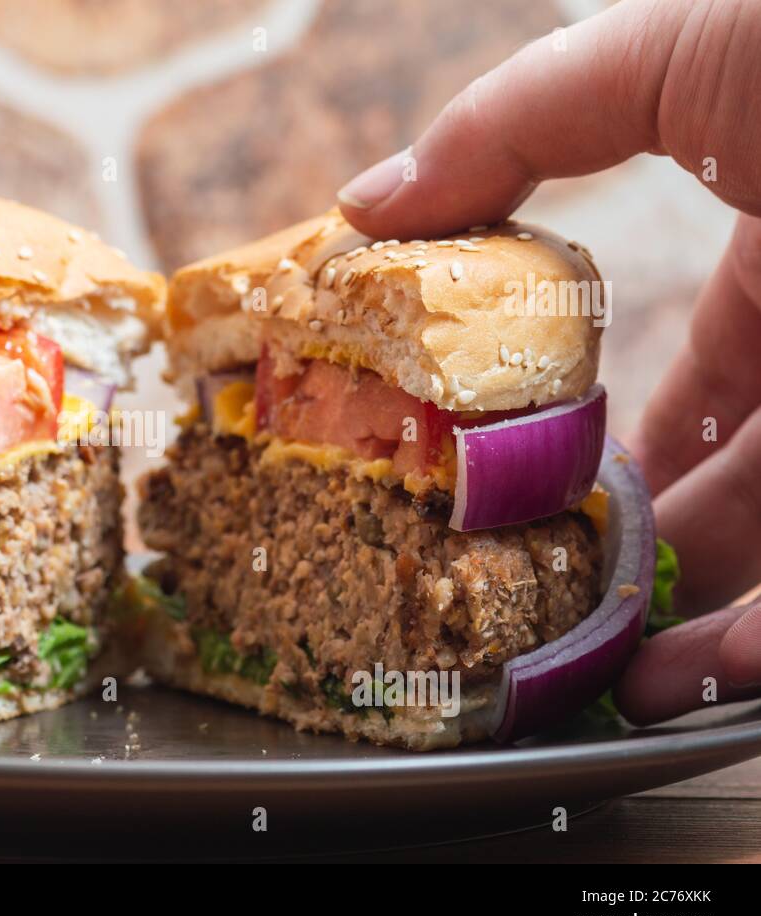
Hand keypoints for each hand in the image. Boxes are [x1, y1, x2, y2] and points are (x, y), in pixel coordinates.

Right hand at [335, 0, 760, 723]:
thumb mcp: (670, 57)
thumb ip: (513, 125)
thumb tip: (365, 209)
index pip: (696, 390)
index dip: (605, 449)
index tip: (517, 499)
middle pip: (730, 491)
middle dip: (638, 556)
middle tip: (543, 609)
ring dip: (694, 631)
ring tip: (606, 679)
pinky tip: (701, 677)